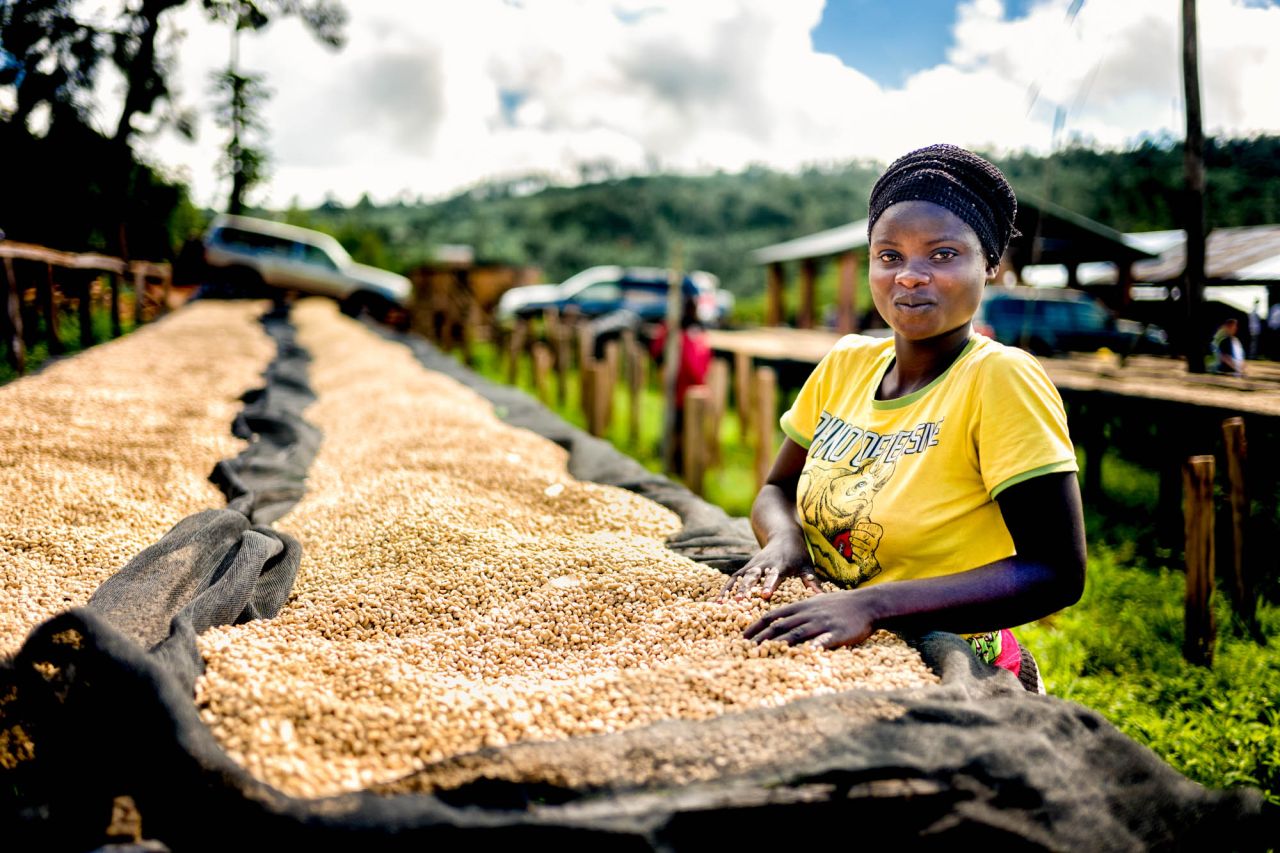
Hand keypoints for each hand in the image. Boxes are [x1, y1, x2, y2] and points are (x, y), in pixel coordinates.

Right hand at [719, 534, 820, 600]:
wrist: (782, 534)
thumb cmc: (798, 554)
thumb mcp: (808, 566)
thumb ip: (812, 583)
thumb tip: (822, 598)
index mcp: (781, 565)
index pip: (775, 575)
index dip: (770, 584)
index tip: (766, 594)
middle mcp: (765, 564)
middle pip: (754, 576)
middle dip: (747, 588)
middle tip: (740, 600)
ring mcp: (753, 565)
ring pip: (741, 577)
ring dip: (733, 590)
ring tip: (724, 603)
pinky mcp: (746, 568)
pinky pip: (733, 578)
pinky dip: (726, 589)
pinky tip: (718, 602)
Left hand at [743, 589, 877, 648]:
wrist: (867, 604)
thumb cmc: (839, 604)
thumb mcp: (815, 602)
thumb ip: (797, 612)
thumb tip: (779, 621)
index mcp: (801, 606)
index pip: (773, 615)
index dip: (757, 626)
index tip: (743, 637)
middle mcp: (808, 614)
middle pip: (780, 627)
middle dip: (761, 639)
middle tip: (746, 650)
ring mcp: (822, 624)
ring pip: (796, 635)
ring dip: (778, 645)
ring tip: (764, 655)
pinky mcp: (837, 634)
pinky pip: (822, 642)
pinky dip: (811, 649)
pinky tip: (801, 657)